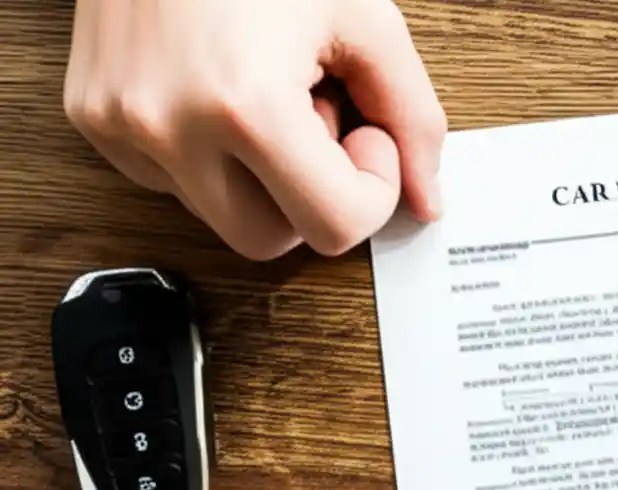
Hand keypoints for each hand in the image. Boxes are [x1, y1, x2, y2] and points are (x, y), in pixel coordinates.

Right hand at [63, 0, 446, 259]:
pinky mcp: (93, 121)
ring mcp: (120, 128)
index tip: (369, 135)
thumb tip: (426, 199)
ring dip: (262, 177)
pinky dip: (213, 155)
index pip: (334, 226)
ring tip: (268, 93)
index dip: (371, 190)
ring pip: (222, 218)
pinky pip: (175, 183)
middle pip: (272, 242)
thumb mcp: (366, 19)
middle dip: (312, 196)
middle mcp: (169, 128)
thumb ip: (413, 116)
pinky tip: (224, 90)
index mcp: (243, 105)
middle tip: (320, 117)